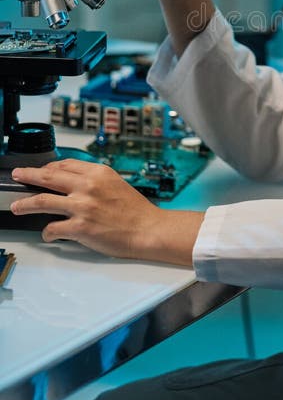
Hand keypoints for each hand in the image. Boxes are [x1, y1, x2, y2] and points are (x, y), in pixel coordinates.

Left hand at [10, 159, 202, 265]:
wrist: (148, 229)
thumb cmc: (135, 210)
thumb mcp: (116, 183)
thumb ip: (94, 180)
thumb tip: (72, 182)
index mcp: (98, 173)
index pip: (65, 165)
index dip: (48, 167)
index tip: (40, 171)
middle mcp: (88, 186)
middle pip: (48, 177)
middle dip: (28, 175)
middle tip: (18, 175)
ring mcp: (82, 207)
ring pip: (42, 201)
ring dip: (25, 204)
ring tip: (17, 207)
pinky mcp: (80, 228)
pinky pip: (53, 228)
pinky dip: (47, 232)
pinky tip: (48, 234)